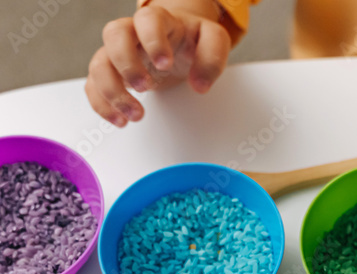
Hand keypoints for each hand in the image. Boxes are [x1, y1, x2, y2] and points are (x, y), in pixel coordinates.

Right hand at [86, 0, 231, 126]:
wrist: (178, 42)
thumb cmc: (191, 39)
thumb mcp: (213, 40)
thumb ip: (212, 56)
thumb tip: (200, 85)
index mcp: (158, 20)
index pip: (147, 20)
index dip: (153, 41)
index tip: (165, 64)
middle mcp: (132, 33)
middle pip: (114, 35)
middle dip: (127, 64)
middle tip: (146, 87)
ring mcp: (117, 52)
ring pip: (99, 64)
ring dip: (113, 92)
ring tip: (135, 115)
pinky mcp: (111, 72)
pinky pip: (93, 85)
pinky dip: (102, 104)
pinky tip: (119, 119)